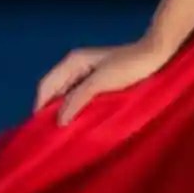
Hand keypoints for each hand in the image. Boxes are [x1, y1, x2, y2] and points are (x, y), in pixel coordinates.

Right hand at [33, 38, 172, 125]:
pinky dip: (77, 110)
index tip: (39, 129)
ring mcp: (88, 75)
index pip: (46, 86)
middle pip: (54, 92)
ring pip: (67, 97)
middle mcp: (76, 67)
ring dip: (65, 112)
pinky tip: (80, 123)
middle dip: (51, 111)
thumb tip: (59, 120)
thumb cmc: (127, 66)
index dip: (40, 107)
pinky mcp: (100, 83)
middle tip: (50, 135)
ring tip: (63, 133)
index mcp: (72, 62)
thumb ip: (77, 99)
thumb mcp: (99, 83)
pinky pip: (81, 99)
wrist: (154, 57)